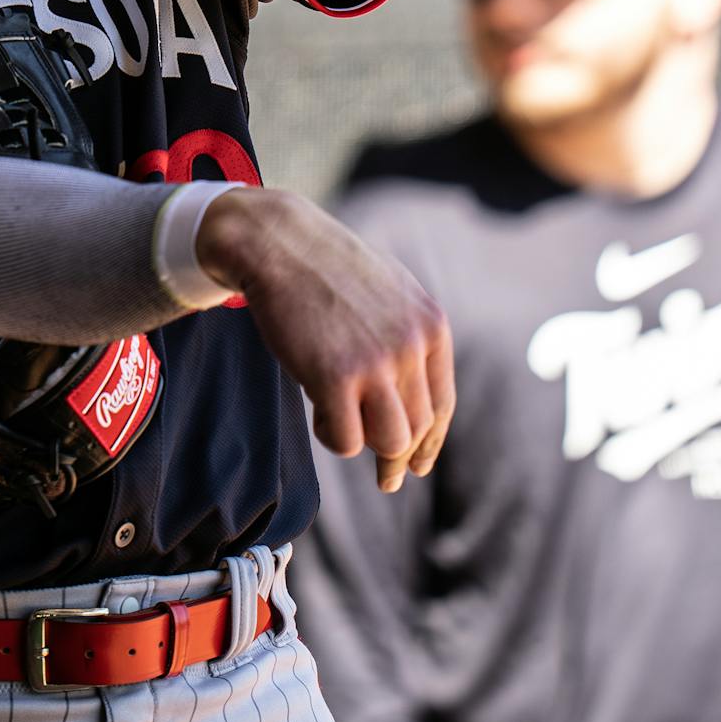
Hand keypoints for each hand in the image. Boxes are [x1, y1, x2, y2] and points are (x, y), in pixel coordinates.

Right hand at [196, 188, 453, 492]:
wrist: (278, 241)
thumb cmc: (325, 268)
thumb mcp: (388, 292)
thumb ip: (408, 337)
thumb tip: (412, 399)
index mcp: (430, 325)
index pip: (442, 405)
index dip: (430, 443)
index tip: (417, 465)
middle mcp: (411, 346)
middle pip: (417, 428)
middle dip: (399, 460)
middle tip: (385, 480)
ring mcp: (375, 363)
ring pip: (390, 441)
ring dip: (367, 448)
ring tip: (339, 428)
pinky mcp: (334, 377)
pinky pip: (345, 439)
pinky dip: (332, 435)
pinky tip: (318, 414)